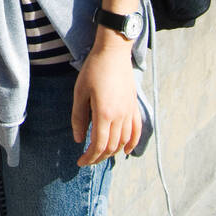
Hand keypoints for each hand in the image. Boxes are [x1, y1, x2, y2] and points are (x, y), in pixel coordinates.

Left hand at [72, 38, 142, 165]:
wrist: (113, 52)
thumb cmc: (94, 70)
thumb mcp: (80, 92)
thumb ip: (79, 117)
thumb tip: (79, 139)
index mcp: (104, 114)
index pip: (99, 145)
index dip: (90, 157)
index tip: (80, 162)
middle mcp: (120, 116)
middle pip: (112, 146)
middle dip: (99, 157)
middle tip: (87, 160)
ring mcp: (129, 112)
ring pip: (124, 141)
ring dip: (112, 152)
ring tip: (100, 154)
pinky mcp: (134, 106)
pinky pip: (136, 130)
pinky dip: (132, 143)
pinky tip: (125, 150)